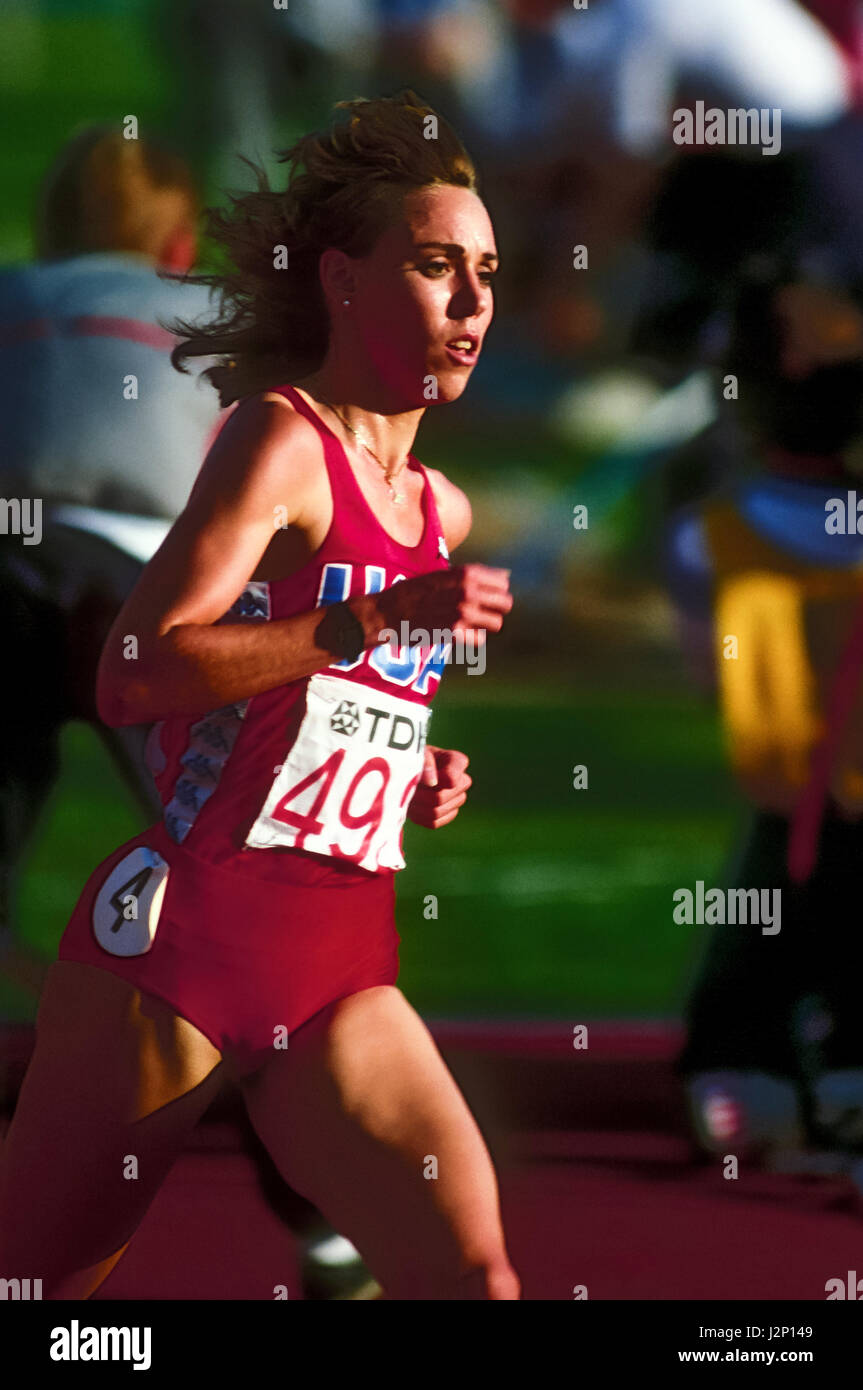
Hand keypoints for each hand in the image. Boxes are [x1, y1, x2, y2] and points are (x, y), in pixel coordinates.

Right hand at [367, 564, 511, 644]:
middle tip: (480, 612)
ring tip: (469, 623)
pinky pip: (480, 639)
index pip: (503, 583)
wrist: (389, 612)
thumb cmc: (415, 592)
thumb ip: (473, 575)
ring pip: (497, 623)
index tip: (484, 596)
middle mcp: (468, 590)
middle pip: (506, 603)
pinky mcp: (455, 632)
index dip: (495, 591)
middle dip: (495, 608)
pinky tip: (459, 632)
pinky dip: (471, 638)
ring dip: (485, 625)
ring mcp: (463, 612)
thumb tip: (506, 576)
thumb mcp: (444, 574)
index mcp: (466, 573)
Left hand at [407, 745, 471, 827]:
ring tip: (408, 796)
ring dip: (417, 806)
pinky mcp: (449, 814)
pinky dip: (419, 817)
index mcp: (457, 761)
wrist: (407, 772)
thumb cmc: (413, 758)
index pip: (452, 778)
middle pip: (440, 797)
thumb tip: (432, 782)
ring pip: (436, 812)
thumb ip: (426, 763)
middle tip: (408, 788)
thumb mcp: (417, 754)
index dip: (433, 783)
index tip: (422, 778)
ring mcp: (458, 799)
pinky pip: (433, 822)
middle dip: (420, 795)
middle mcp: (463, 781)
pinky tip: (413, 806)